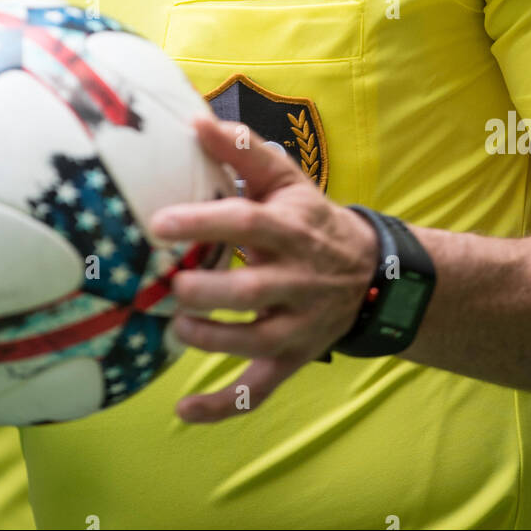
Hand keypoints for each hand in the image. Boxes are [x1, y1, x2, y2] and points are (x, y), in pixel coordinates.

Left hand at [150, 116, 378, 422]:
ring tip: (175, 328)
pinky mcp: (293, 358)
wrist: (372, 273)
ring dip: (211, 340)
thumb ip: (243, 151)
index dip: (203, 223)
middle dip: (207, 292)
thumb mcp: (287, 180)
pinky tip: (182, 411)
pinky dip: (222, 406)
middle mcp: (298, 280)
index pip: (247, 224)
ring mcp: (298, 325)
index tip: (159, 223)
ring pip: (255, 343)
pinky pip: (259, 390)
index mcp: (292, 229)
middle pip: (252, 292)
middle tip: (169, 286)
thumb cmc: (310, 219)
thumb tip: (196, 119)